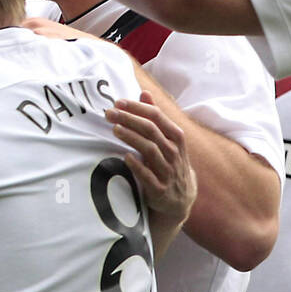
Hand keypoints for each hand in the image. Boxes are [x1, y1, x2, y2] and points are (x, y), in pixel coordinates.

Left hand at [106, 93, 195, 225]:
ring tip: (114, 129)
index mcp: (176, 138)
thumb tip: (144, 92)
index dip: (137, 108)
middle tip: (109, 113)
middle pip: (151, 130)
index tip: (118, 102)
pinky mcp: (160, 190)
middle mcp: (174, 153)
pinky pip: (148, 176)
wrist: (181, 199)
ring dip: (131, 138)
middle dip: (129, 119)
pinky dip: (137, 165)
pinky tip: (125, 157)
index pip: (156, 116)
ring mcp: (168, 171)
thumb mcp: (168, 140)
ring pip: (150, 150)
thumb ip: (156, 117)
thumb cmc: (170, 162)